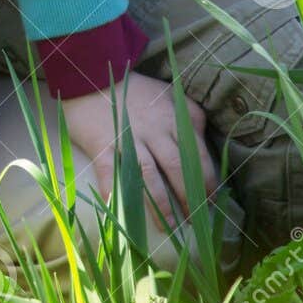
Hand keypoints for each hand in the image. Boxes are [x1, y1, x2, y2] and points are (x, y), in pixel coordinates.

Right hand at [63, 72, 217, 227]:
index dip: (207, 180)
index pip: (197, 154)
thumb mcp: (167, 94)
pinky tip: (123, 213)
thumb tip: (202, 142)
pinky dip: (116, 195)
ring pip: (148, 177)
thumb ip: (188, 116)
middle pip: (176, 168)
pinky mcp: (102, 146)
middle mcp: (153, 130)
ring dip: (161, 204)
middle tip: (195, 219)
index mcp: (172, 117)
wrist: (90, 76)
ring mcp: (127, 139)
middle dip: (189, 197)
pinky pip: (110, 175)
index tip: (212, 199)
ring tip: (169, 226)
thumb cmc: (132, 89)